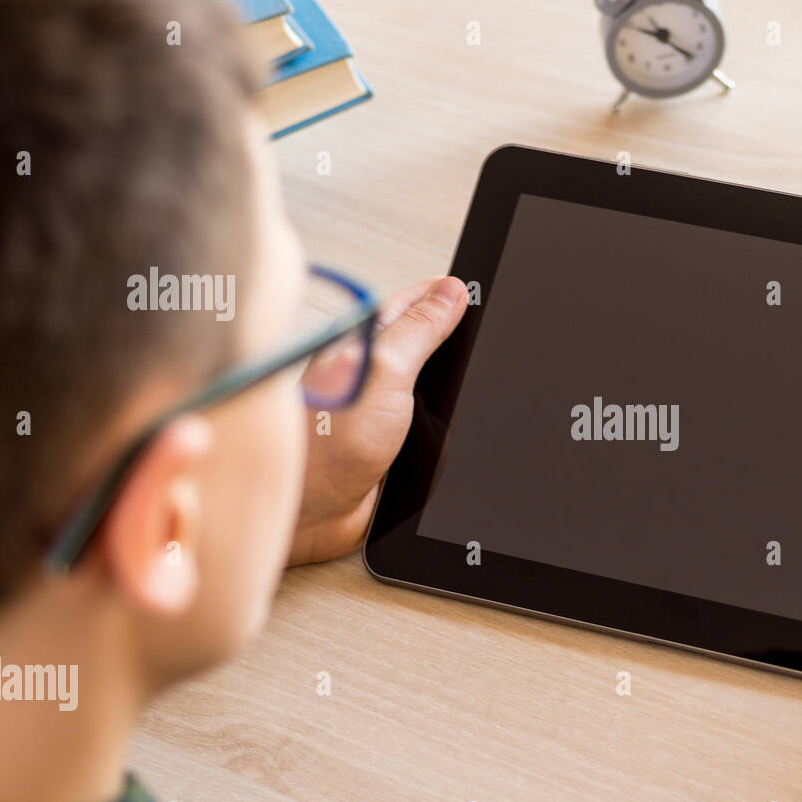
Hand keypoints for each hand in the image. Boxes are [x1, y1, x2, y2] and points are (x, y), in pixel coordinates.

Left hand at [288, 276, 467, 565]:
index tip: (482, 288)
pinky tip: (458, 424)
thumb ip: (419, 330)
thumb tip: (452, 292)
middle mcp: (374, 371)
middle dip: (458, 338)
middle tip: (487, 327)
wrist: (314, 513)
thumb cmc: (326, 446)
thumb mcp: (384, 372)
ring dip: (454, 386)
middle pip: (428, 340)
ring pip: (433, 384)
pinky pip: (431, 424)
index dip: (449, 293)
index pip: (416, 301)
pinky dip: (449, 424)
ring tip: (476, 369)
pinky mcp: (392, 444)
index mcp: (366, 342)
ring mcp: (384, 408)